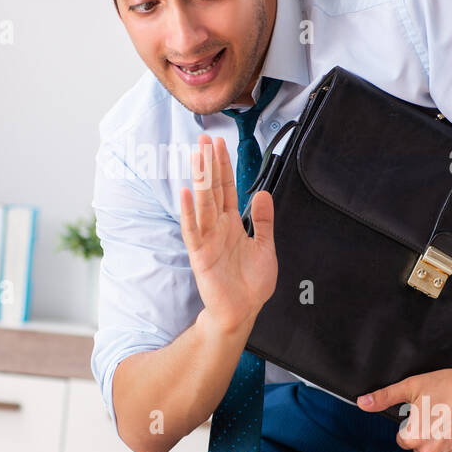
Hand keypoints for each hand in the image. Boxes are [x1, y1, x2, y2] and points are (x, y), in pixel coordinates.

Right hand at [179, 133, 277, 333]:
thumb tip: (263, 194)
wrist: (243, 312)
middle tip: (205, 139)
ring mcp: (208, 239)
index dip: (223, 166)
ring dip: (199, 179)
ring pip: (203, 204)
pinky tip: (186, 194)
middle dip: (209, 164)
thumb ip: (264, 221)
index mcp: (232, 224)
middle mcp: (218, 227)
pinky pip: (193, 230)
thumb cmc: (251, 284)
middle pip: (213, 189)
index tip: (219, 144)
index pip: (227, 188)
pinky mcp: (201, 255)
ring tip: (197, 156)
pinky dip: (189, 212)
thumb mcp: (266, 247)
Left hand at [358, 367, 451, 451]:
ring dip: (442, 448)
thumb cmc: (448, 386)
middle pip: (421, 450)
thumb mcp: (411, 387)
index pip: (404, 440)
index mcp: (414, 438)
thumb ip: (384, 397)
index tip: (427, 415)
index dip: (414, 426)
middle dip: (428, 437)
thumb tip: (360, 403)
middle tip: (442, 418)